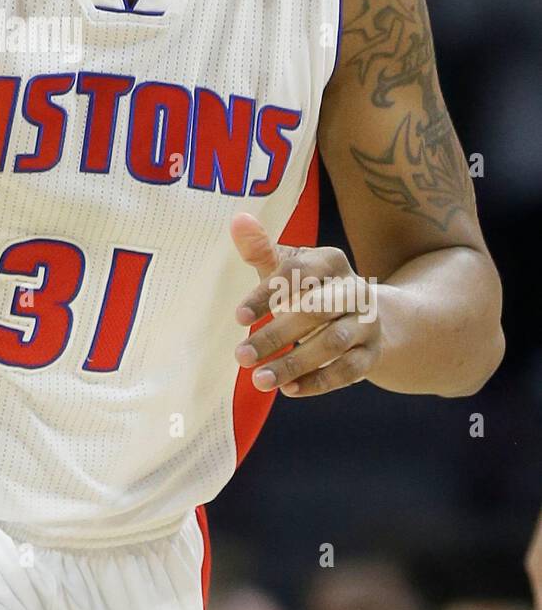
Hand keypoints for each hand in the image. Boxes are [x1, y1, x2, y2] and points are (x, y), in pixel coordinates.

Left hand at [230, 212, 383, 397]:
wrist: (365, 315)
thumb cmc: (311, 288)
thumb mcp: (288, 267)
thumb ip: (262, 249)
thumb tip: (238, 220)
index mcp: (331, 261)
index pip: (296, 273)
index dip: (266, 294)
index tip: (237, 317)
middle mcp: (353, 289)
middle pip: (315, 310)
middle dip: (276, 335)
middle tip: (241, 356)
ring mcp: (366, 323)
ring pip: (332, 343)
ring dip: (295, 363)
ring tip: (259, 380)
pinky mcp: (371, 354)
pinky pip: (349, 371)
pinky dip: (319, 382)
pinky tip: (289, 389)